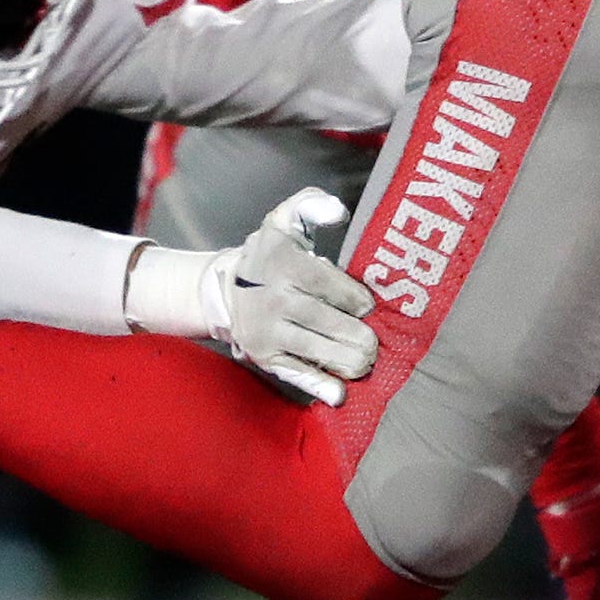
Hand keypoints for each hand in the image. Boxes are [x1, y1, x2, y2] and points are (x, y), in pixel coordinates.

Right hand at [121, 188, 377, 404]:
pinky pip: (297, 374)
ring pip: (317, 350)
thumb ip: (312, 205)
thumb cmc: (270, 254)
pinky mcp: (265, 357)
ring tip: (366, 360)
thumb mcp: (285, 220)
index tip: (368, 306)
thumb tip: (338, 212)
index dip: (354, 298)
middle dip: (358, 335)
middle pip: (326, 321)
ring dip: (349, 360)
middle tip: (375, 342)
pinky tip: (340, 394)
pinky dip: (320, 386)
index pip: (326, 284)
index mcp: (281, 263)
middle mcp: (273, 300)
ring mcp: (268, 332)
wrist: (225, 290)